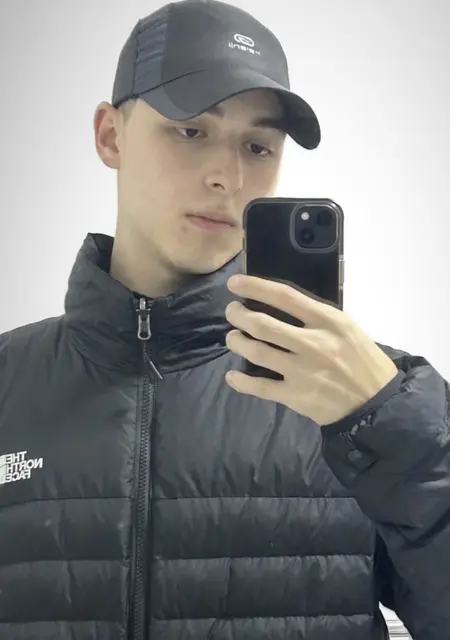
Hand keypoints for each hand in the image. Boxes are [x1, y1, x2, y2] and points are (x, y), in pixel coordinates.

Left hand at [224, 275, 397, 425]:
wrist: (378, 402)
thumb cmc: (364, 361)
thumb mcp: (348, 328)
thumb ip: (317, 317)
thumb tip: (281, 306)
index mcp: (328, 321)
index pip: (284, 297)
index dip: (255, 287)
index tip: (235, 283)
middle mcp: (312, 343)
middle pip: (262, 324)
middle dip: (239, 315)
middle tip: (232, 313)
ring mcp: (301, 370)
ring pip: (256, 351)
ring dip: (236, 341)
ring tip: (233, 337)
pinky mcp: (296, 396)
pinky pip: (260, 387)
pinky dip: (241, 381)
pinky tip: (232, 376)